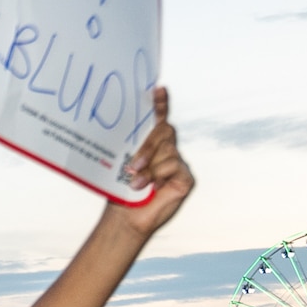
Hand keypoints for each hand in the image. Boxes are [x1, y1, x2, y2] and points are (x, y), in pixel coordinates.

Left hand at [110, 87, 195, 235]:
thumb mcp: (121, 166)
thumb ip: (128, 149)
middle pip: (163, 132)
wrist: (126, 218)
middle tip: (132, 166)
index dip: (160, 104)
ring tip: (136, 184)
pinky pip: (174, 166)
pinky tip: (154, 188)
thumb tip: (121, 131)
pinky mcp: (185, 177)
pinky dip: (160, 176)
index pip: (157, 119)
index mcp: (149, 145)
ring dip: (149, 169)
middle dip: (147, 147)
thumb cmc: (122, 192)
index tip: (158, 89)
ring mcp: (177, 163)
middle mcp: (166, 150)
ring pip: (167, 151)